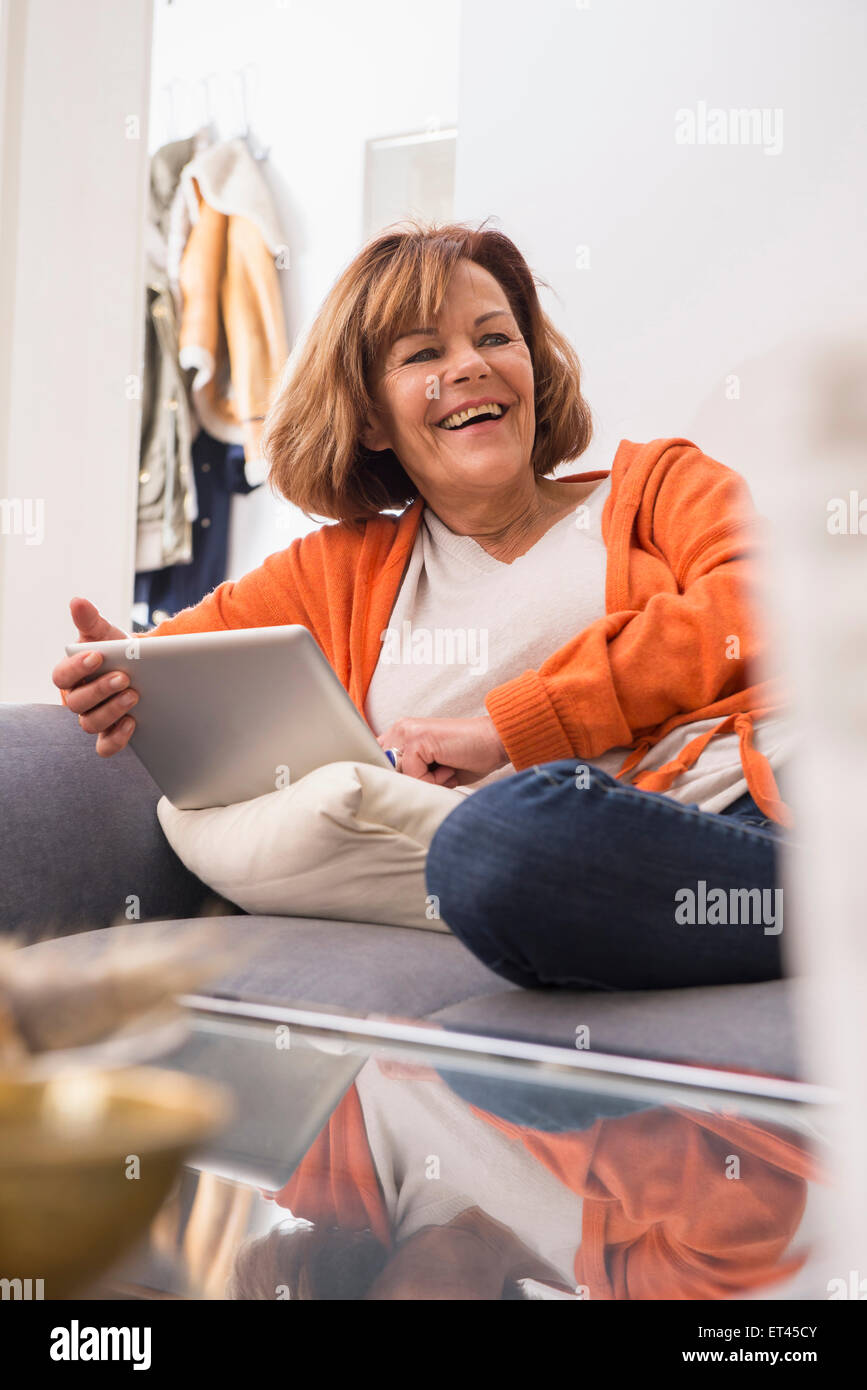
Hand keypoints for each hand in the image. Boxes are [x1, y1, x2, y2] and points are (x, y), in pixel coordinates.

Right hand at [52, 597, 135, 757]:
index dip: (77, 668)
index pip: (62, 676)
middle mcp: (78, 700)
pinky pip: (105, 747)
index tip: (97, 656)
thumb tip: (77, 601)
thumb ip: (90, 621)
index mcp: (71, 676)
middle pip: (76, 703)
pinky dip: (116, 739)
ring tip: (134, 695)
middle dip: (100, 690)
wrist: (145, 670)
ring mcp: (94, 718)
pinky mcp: (111, 734)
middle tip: (125, 678)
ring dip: (111, 711)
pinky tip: (132, 723)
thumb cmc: (118, 652)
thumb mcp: (106, 635)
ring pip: (90, 724)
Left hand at [376, 715, 507, 785]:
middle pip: (383, 769)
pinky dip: (433, 780)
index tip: (409, 786)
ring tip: (444, 770)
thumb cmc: (469, 758)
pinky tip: (449, 767)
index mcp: (402, 733)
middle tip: (436, 775)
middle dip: (407, 782)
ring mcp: (408, 731)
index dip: (392, 779)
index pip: (378, 762)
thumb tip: (390, 791)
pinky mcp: (418, 739)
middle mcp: (401, 728)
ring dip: (421, 781)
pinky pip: (413, 774)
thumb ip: (410, 774)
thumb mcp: (432, 770)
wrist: (496, 742)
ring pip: (398, 773)